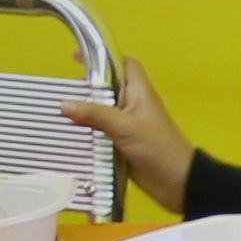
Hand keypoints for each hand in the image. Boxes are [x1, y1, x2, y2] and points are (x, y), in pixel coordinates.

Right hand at [68, 63, 195, 216]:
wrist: (179, 184)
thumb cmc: (161, 149)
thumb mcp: (125, 127)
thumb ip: (95, 114)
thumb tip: (65, 105)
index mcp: (140, 93)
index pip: (126, 65)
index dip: (105, 56)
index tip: (79, 57)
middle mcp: (133, 106)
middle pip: (108, 87)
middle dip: (87, 86)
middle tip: (64, 89)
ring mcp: (128, 125)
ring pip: (101, 110)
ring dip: (84, 111)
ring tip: (60, 110)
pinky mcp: (122, 143)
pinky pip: (100, 131)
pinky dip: (87, 131)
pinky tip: (70, 132)